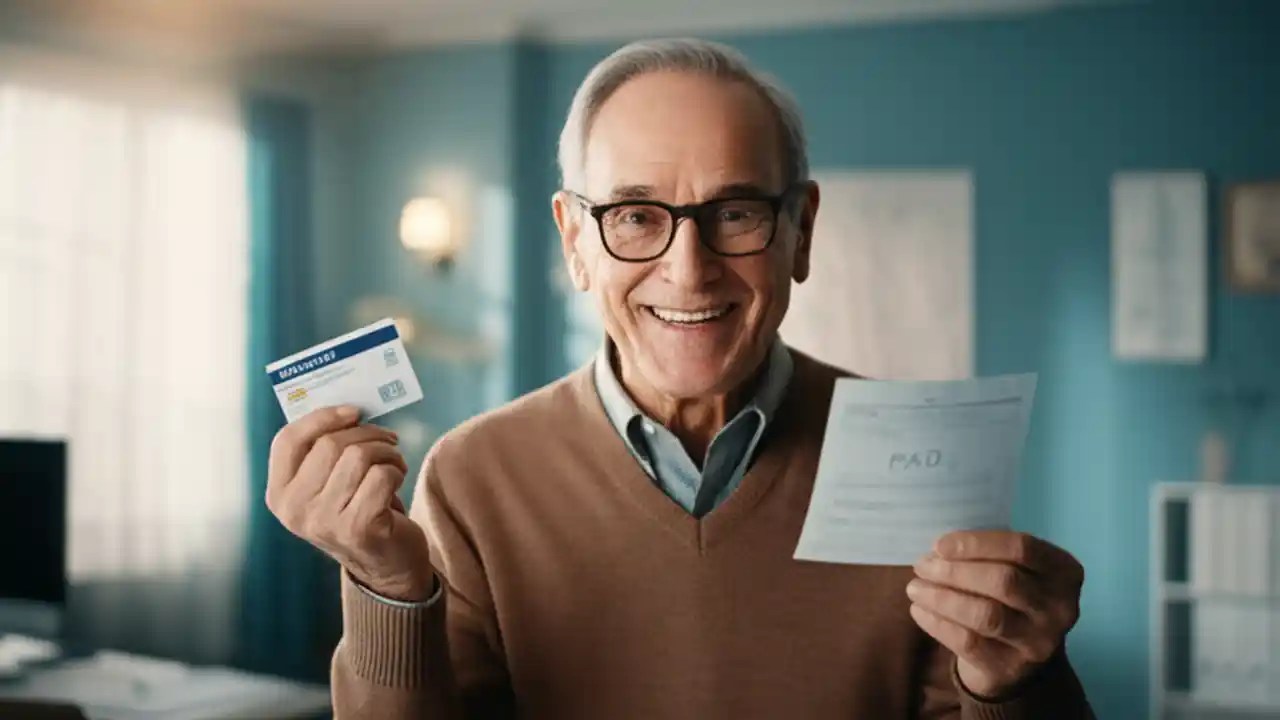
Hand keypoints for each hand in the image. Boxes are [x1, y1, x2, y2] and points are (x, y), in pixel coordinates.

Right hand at [266, 405, 433, 601]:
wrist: (386, 568)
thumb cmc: (357, 512)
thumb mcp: (329, 485)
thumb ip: (325, 451)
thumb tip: (349, 409)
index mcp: (279, 495)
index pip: (288, 440)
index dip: (321, 417)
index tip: (352, 411)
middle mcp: (295, 510)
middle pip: (331, 444)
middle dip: (367, 434)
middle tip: (387, 439)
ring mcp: (324, 522)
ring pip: (359, 456)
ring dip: (387, 452)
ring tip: (394, 463)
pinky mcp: (359, 529)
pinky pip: (382, 476)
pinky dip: (396, 471)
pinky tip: (397, 482)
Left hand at [906, 530, 1083, 697]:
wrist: (1017, 658)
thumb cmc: (1010, 598)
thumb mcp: (1014, 569)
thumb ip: (987, 554)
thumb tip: (937, 551)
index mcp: (1064, 571)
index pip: (1022, 549)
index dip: (977, 544)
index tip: (939, 544)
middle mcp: (1060, 608)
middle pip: (1003, 582)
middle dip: (954, 571)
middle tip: (922, 566)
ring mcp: (1039, 642)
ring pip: (985, 615)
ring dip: (942, 598)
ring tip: (915, 588)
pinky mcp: (1012, 668)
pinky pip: (968, 642)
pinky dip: (938, 623)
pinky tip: (920, 610)